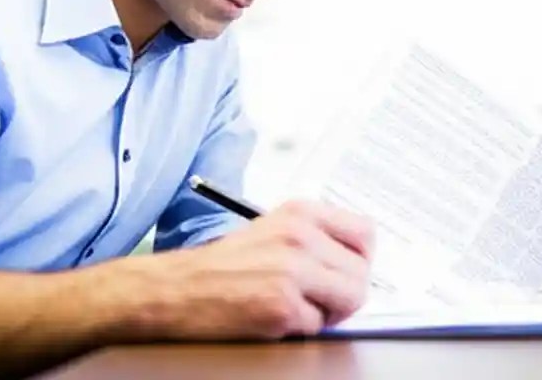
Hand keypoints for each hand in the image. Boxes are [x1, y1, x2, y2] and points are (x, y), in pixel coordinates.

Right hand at [113, 200, 374, 339]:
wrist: (176, 289)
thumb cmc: (222, 265)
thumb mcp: (272, 231)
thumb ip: (315, 238)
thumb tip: (357, 262)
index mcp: (301, 212)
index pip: (366, 232)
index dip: (362, 259)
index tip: (348, 271)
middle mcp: (300, 236)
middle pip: (362, 272)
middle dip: (345, 292)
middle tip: (319, 299)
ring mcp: (292, 271)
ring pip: (351, 298)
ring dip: (328, 311)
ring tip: (299, 308)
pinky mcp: (282, 306)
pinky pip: (319, 325)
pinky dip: (301, 329)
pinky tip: (275, 317)